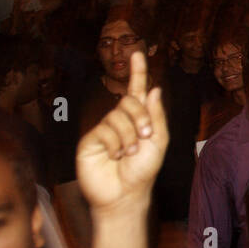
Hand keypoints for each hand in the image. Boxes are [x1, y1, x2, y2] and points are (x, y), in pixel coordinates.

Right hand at [76, 51, 166, 214]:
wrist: (125, 194)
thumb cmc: (143, 170)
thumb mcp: (158, 142)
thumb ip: (156, 116)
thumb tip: (154, 89)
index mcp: (137, 118)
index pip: (136, 91)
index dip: (137, 72)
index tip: (138, 53)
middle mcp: (119, 120)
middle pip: (129, 101)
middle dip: (141, 118)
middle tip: (145, 137)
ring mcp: (103, 129)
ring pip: (117, 117)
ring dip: (129, 136)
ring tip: (128, 154)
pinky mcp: (90, 140)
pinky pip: (104, 131)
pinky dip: (115, 144)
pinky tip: (114, 156)